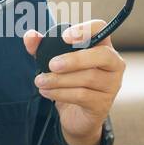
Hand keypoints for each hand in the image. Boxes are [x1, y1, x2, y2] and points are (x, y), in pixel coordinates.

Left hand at [23, 19, 124, 144]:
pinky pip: (82, 95)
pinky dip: (60, 93)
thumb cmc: (68, 82)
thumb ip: (41, 48)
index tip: (64, 37)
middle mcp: (113, 63)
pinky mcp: (103, 104)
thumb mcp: (53, 63)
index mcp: (102, 46)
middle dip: (75, 59)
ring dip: (60, 79)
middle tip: (51, 64)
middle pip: (101, 55)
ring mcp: (111, 85)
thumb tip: (30, 36)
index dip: (85, 30)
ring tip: (40, 81)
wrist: (75, 116)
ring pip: (88, 78)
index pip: (101, 29)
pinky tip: (46, 92)